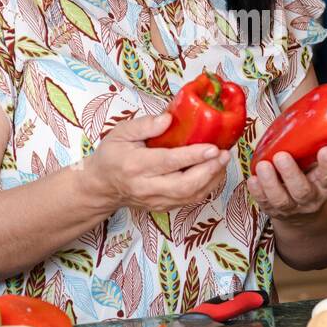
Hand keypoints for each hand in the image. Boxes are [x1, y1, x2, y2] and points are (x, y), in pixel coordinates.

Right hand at [81, 111, 230, 212]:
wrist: (102, 186)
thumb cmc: (112, 156)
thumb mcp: (121, 132)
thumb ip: (145, 125)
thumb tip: (169, 118)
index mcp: (135, 165)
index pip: (168, 162)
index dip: (193, 155)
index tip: (213, 147)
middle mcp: (146, 187)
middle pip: (184, 185)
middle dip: (209, 170)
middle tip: (224, 154)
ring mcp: (156, 200)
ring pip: (190, 195)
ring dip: (212, 179)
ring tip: (223, 161)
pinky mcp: (163, 207)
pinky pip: (189, 200)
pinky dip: (206, 187)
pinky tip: (214, 172)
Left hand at [247, 146, 326, 221]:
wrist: (303, 209)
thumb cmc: (308, 176)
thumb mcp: (315, 164)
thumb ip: (310, 146)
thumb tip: (299, 111)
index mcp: (325, 185)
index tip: (326, 149)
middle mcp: (310, 198)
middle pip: (302, 190)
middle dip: (290, 174)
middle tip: (281, 156)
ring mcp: (292, 207)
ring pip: (281, 199)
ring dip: (270, 183)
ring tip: (263, 165)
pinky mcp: (273, 211)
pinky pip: (264, 203)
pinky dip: (257, 192)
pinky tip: (253, 179)